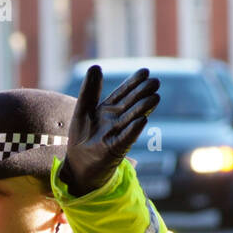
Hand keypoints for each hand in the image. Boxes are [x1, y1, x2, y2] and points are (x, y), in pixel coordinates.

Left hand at [60, 66, 160, 196]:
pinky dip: (133, 130)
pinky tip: (143, 120)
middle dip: (142, 93)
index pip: (123, 93)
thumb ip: (90, 90)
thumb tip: (96, 66)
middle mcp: (116, 120)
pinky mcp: (114, 150)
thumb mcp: (83, 110)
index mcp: (109, 109)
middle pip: (131, 104)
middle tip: (155, 82)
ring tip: (154, 98)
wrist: (77, 165)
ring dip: (143, 109)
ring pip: (131, 119)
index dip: (133, 83)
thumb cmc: (82, 138)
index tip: (145, 71)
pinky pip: (125, 138)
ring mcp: (117, 135)